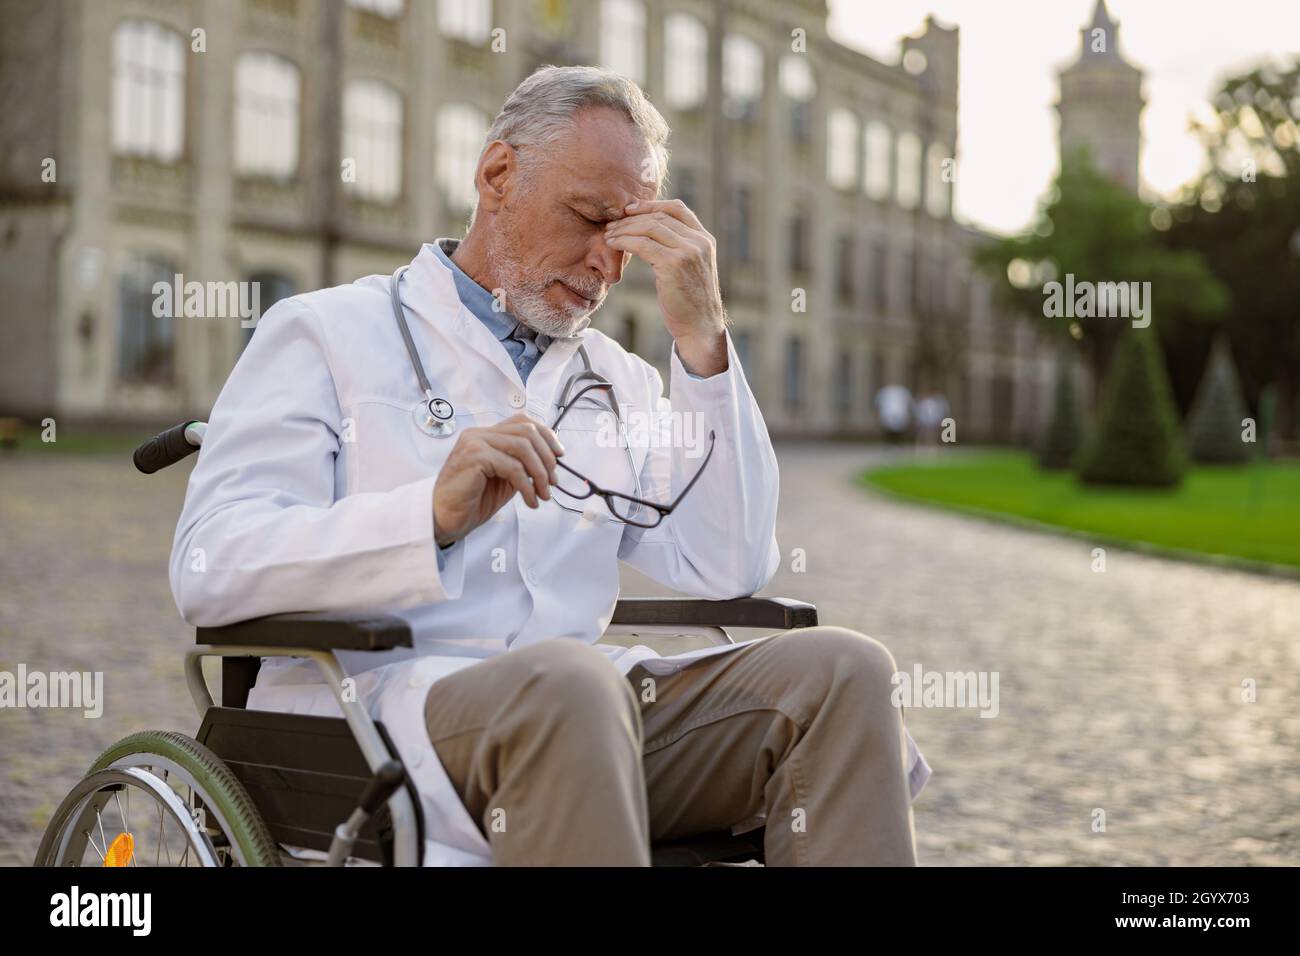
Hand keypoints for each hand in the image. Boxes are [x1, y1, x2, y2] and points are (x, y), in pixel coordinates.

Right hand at [432, 414, 564, 546]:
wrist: (444, 518)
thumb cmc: (472, 500)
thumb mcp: (505, 479)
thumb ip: (522, 465)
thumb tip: (552, 461)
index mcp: (487, 435)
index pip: (523, 422)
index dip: (546, 435)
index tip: (560, 455)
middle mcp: (479, 434)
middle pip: (527, 431)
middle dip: (547, 458)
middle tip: (552, 482)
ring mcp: (475, 442)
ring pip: (523, 447)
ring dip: (539, 473)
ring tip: (543, 494)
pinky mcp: (474, 457)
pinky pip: (513, 467)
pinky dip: (527, 486)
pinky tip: (530, 501)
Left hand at [604, 199, 727, 376]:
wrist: (700, 327)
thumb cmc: (690, 301)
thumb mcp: (690, 268)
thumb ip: (679, 248)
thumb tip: (652, 234)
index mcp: (705, 239)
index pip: (677, 209)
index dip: (651, 205)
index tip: (629, 209)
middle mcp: (699, 241)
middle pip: (660, 216)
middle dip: (632, 218)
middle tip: (611, 224)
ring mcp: (688, 252)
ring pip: (650, 227)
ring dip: (625, 228)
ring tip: (608, 235)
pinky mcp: (674, 264)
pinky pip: (643, 245)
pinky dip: (625, 241)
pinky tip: (613, 245)